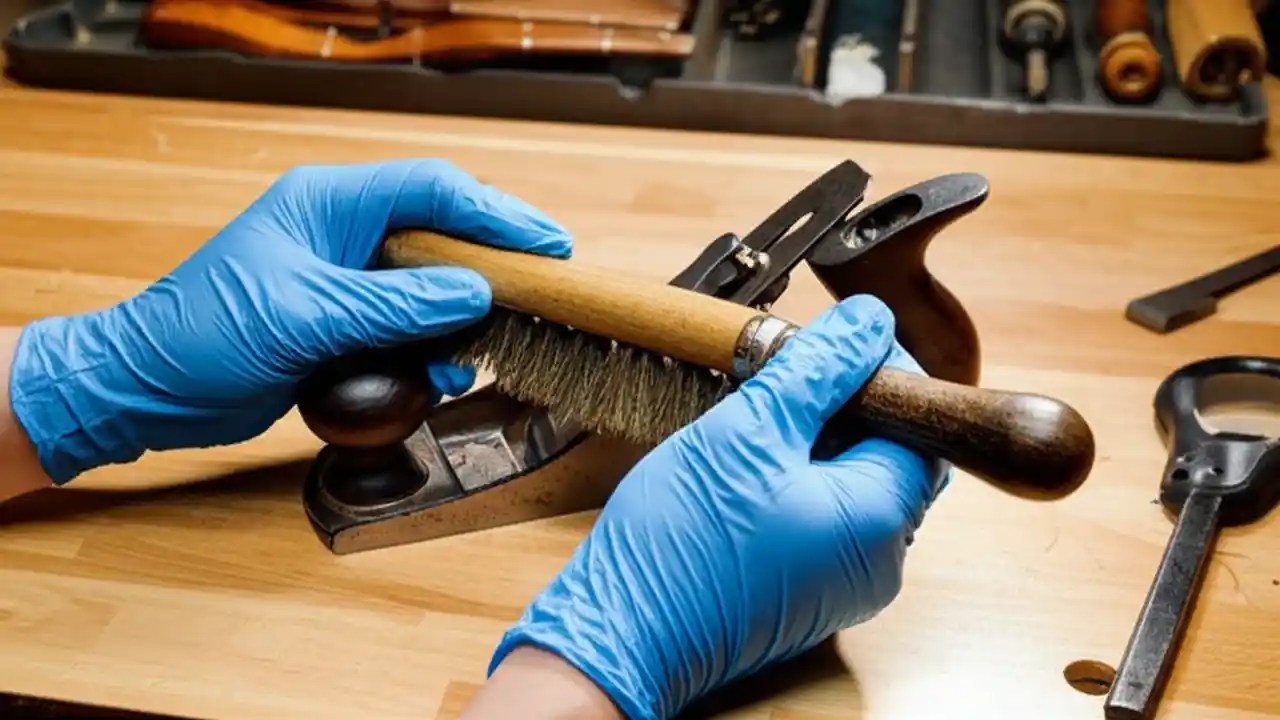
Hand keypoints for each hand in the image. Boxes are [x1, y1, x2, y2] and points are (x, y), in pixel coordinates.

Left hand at [7, 159, 570, 483]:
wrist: (146, 389)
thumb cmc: (203, 335)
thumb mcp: (305, 315)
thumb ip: (395, 304)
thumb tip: (476, 293)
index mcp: (331, 204)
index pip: (433, 190)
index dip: (497, 214)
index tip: (547, 245)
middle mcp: (345, 233)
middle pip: (442, 235)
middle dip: (492, 266)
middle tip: (545, 289)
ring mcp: (346, 280)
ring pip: (431, 288)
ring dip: (462, 320)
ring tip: (488, 351)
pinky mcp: (344, 323)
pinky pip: (408, 328)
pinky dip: (431, 351)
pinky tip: (442, 375)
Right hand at [488, 295, 946, 718]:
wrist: (622, 634)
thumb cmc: (680, 544)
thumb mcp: (748, 428)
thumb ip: (817, 369)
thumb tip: (869, 322)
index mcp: (880, 519)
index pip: (920, 425)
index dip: (880, 374)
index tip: (831, 347)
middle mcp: (878, 561)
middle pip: (890, 455)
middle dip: (844, 407)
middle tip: (784, 380)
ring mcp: (844, 583)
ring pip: (853, 486)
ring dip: (816, 443)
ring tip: (757, 422)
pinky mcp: (809, 592)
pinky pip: (825, 521)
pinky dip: (797, 483)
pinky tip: (748, 470)